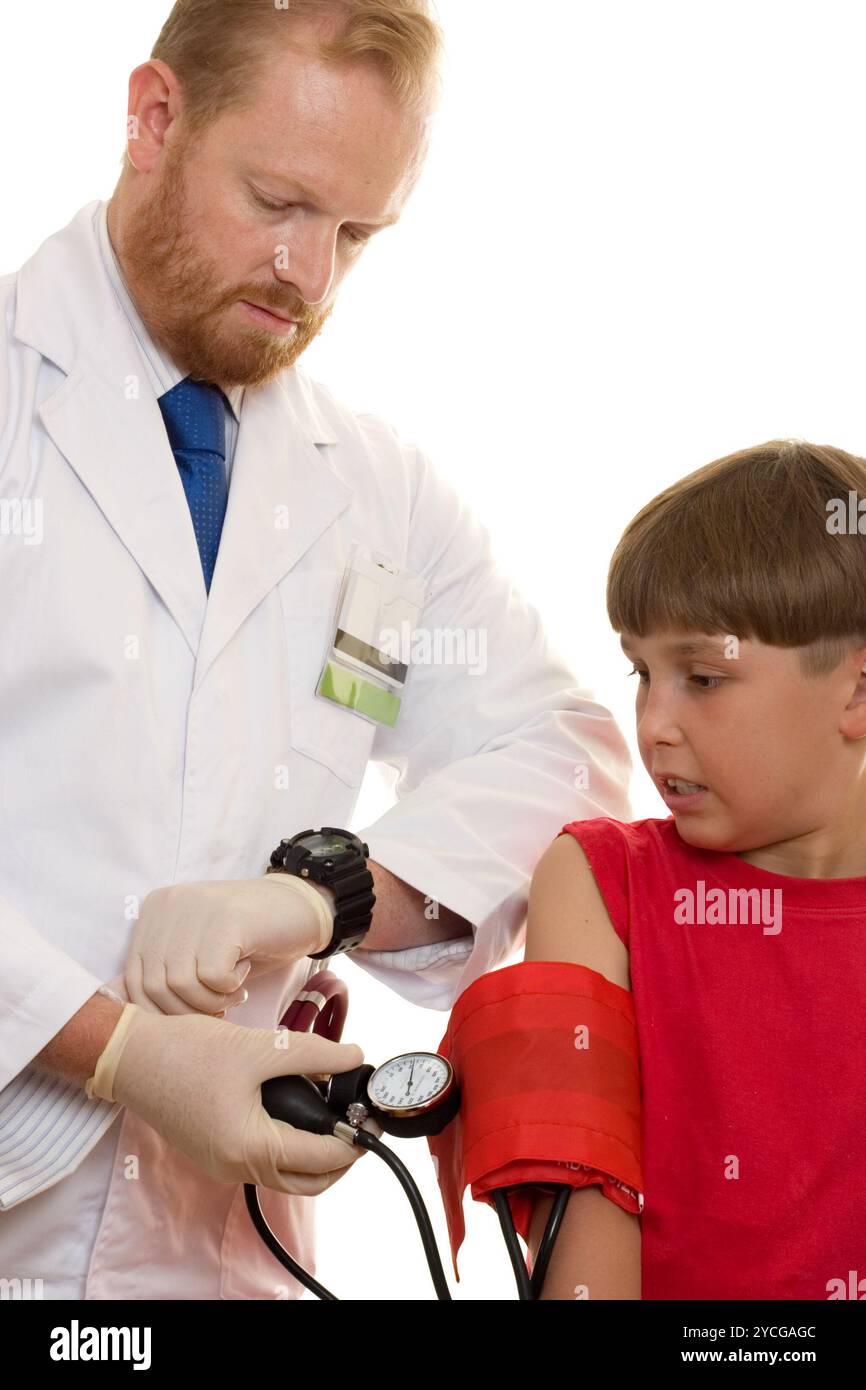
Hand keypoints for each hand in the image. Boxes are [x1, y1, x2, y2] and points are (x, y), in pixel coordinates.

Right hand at [104, 1007, 367, 1194]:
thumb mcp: (259, 1047)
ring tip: (334, 1117)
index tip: (374, 1118)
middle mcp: (236, 1166)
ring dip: (314, 1157)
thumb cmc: (186, 1052)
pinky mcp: (214, 1153)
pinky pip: (263, 1163)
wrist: (130, 1057)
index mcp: (250, 1147)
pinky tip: (298, 1117)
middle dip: (340, 1158)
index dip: (355, 1140)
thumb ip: (313, 1054)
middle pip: (307, 1181)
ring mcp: (223, 1164)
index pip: (321, 1158)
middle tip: (359, 1124)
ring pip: (285, 1176)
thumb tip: (353, 1058)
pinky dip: (288, 1150)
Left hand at [125, 876, 332, 1015]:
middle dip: (186, 1012)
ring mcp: (197, 907)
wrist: (301, 908)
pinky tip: (245, 970)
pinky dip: (230, 988)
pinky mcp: (227, 918)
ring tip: (232, 991)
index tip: (193, 1014)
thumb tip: (131, 1021)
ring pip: (180, 985)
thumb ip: (164, 973)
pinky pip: (212, 977)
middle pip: (154, 986)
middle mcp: (169, 904)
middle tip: (217, 1008)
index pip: (132, 979)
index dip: (161, 1012)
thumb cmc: (247, 941)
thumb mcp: (196, 953)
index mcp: (154, 911)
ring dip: (211, 1002)